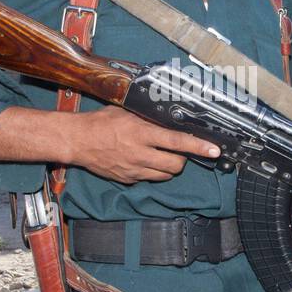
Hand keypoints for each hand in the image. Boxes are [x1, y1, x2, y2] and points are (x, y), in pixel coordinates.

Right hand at [73, 106, 220, 183]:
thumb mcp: (127, 112)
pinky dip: (152, 172)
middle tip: (179, 150)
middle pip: (176, 165)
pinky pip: (148, 179)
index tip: (214, 150)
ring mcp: (134, 170)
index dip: (199, 147)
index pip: (177, 142)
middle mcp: (140, 154)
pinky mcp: (127, 179)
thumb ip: (149, 117)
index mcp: (141, 133)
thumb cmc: (100, 122)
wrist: (77, 141)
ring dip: (169, 167)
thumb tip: (170, 118)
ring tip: (162, 156)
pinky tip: (144, 161)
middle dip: (183, 159)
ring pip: (165, 176)